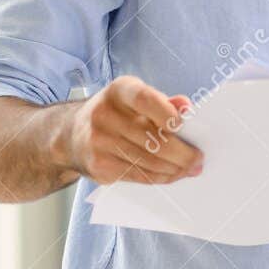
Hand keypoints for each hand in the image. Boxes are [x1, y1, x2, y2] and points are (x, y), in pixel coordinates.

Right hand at [65, 76, 201, 184]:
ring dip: (175, 168)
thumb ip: (163, 101)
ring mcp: (99, 143)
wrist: (70, 135)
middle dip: (182, 153)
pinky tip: (172, 174)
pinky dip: (161, 177)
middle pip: (153, 139)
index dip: (166, 113)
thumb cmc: (116, 113)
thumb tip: (186, 107)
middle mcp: (104, 115)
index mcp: (119, 91)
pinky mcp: (99, 166)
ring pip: (149, 161)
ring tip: (190, 169)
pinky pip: (139, 175)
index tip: (183, 124)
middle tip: (198, 159)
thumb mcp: (135, 98)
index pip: (145, 99)